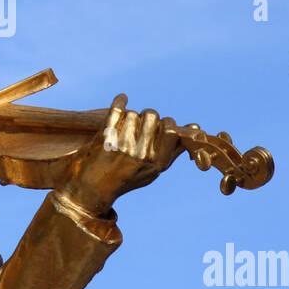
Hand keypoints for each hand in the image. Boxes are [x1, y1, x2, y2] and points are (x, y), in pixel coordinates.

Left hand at [58, 94, 183, 214]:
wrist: (92, 189)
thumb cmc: (126, 177)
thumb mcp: (153, 170)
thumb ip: (174, 150)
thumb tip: (196, 127)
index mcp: (157, 163)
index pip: (170, 130)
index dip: (166, 123)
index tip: (160, 125)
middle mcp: (142, 155)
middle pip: (152, 116)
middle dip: (147, 116)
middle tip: (141, 124)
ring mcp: (123, 146)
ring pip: (133, 113)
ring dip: (130, 116)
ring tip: (125, 127)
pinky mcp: (105, 138)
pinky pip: (117, 109)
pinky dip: (120, 100)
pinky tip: (122, 99)